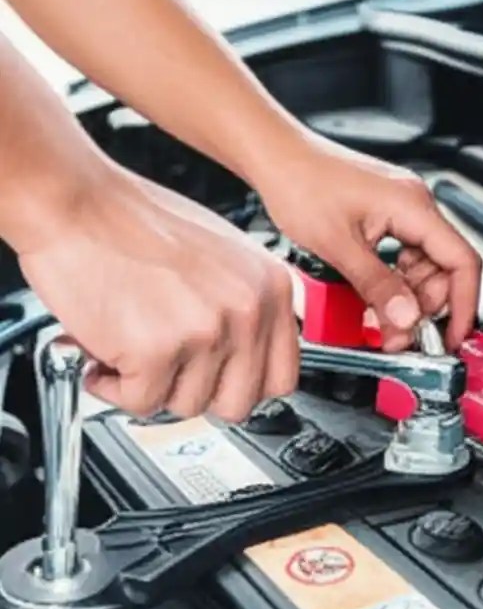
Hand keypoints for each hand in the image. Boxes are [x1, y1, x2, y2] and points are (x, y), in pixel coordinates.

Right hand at [16, 167, 297, 420]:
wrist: (75, 202)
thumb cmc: (133, 221)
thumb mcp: (223, 255)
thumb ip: (243, 305)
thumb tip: (247, 355)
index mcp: (272, 287)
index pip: (282, 378)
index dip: (243, 386)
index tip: (218, 382)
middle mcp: (248, 311)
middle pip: (238, 403)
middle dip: (197, 393)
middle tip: (168, 370)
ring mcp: (206, 333)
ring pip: (187, 406)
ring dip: (152, 386)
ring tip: (130, 348)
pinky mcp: (156, 351)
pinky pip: (141, 402)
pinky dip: (114, 387)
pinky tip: (104, 353)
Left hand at [254, 136, 481, 352]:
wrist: (274, 155)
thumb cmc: (298, 181)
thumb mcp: (338, 245)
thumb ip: (376, 286)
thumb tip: (406, 319)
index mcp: (413, 206)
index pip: (462, 261)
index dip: (463, 304)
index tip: (451, 336)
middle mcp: (415, 205)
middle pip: (444, 268)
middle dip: (426, 307)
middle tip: (400, 335)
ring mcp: (403, 210)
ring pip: (425, 266)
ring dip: (408, 298)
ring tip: (382, 321)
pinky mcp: (388, 215)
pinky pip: (406, 257)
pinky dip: (395, 282)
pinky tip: (374, 297)